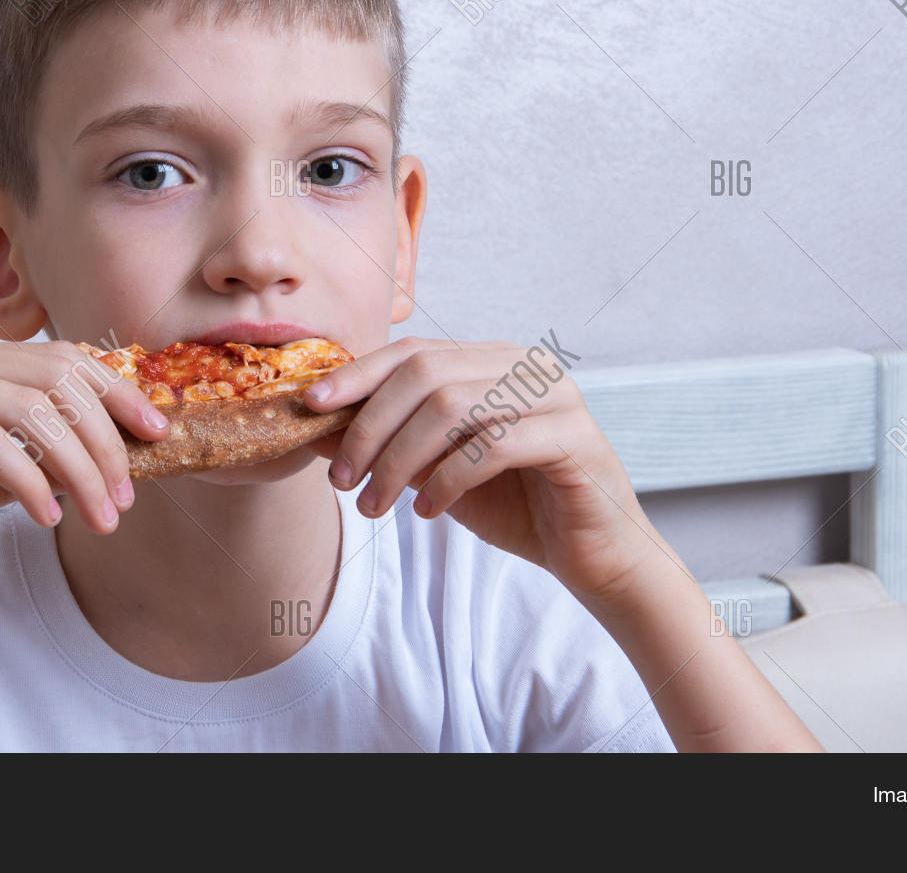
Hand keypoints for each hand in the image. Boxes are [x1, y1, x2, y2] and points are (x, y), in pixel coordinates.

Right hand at [0, 340, 171, 592]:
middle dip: (104, 439)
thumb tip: (119, 451)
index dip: (117, 391)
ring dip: (79, 469)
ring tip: (100, 516)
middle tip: (127, 495)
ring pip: (30, 412)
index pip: (61, 359)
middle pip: (55, 380)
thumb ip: (41, 449)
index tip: (157, 432)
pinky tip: (48, 518)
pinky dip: (31, 483)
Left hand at [303, 336, 664, 603]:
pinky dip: (449, 480)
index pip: (414, 352)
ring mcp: (556, 396)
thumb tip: (317, 428)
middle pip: (427, 374)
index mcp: (494, 360)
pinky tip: (427, 512)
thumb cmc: (516, 505)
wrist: (593, 555)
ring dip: (400, 460)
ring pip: (454, 407)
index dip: (359, 375)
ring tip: (375, 505)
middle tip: (341, 480)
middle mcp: (527, 365)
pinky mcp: (575, 438)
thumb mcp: (437, 472)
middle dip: (371, 427)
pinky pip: (494, 445)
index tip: (312, 407)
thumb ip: (390, 444)